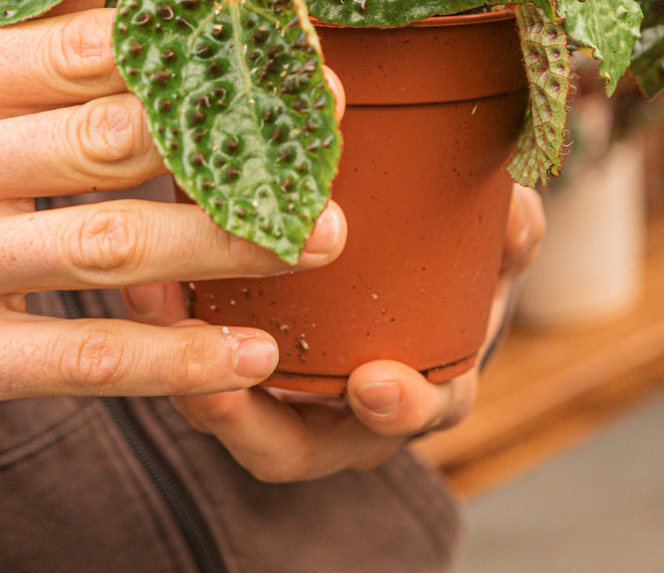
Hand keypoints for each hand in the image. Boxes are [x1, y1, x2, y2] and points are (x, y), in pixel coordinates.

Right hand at [0, 9, 345, 497]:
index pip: (84, 49)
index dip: (193, 51)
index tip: (279, 58)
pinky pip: (84, 358)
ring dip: (229, 245)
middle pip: (111, 139)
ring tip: (318, 238)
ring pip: (114, 247)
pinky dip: (176, 357)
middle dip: (230, 142)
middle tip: (322, 144)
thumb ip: (20, 42)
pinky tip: (249, 351)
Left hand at [130, 183, 543, 480]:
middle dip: (255, 424)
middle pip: (295, 444)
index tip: (377, 384)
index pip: (419, 410)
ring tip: (159, 317)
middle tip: (221, 387)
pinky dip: (167, 330)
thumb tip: (517, 219)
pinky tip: (146, 280)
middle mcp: (342, 408)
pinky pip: (192, 359)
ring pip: (228, 410)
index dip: (401, 407)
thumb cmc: (446, 257)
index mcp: (421, 383)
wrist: (394, 242)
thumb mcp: (488, 240)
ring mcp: (281, 389)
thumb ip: (508, 231)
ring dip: (189, 377)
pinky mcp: (230, 353)